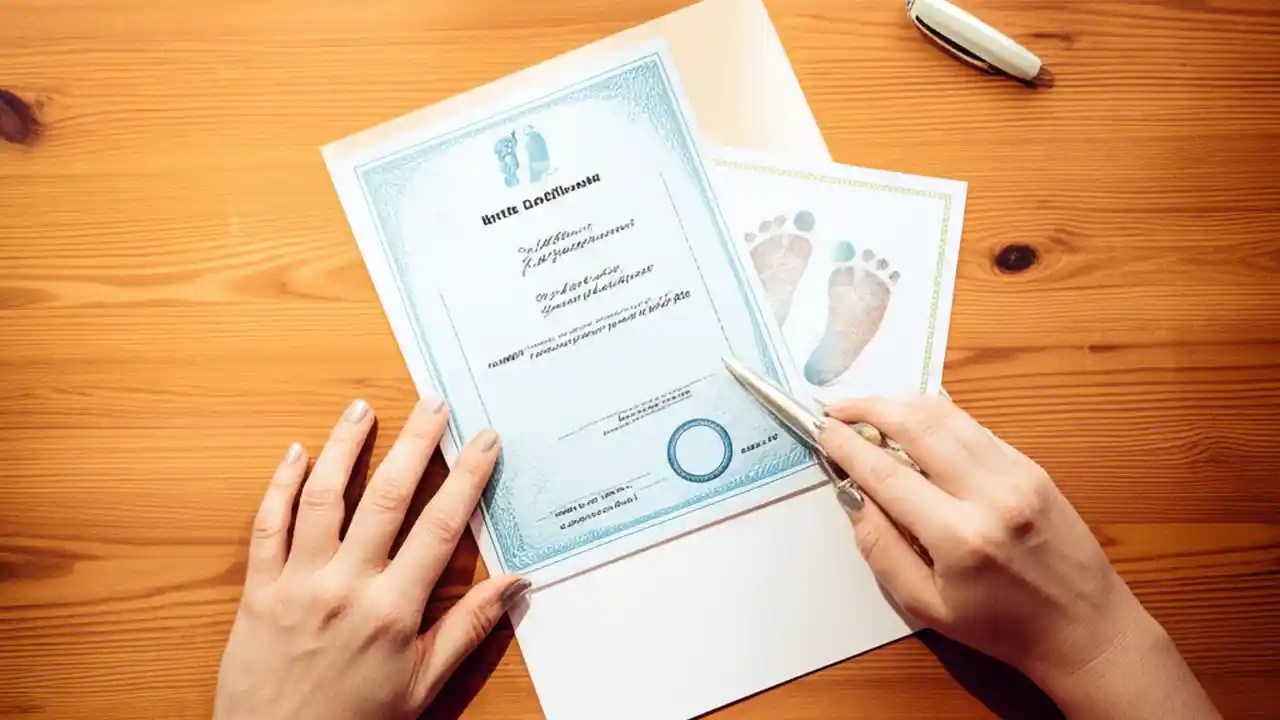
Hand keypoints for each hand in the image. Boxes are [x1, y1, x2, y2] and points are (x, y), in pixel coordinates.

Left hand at [214, 398, 527, 719]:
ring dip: (346, 446)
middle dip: (415, 443)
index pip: (439, 527)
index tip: (484, 440)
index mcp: (393, 610)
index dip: (467, 478)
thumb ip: (467, 629)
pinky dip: (281, 484)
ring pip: (323, 497)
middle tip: (433, 402)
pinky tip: (297, 452)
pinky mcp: (257, 590)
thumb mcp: (421, 686)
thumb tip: (516, 584)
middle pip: (386, 497)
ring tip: (363, 408)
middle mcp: (346, 586)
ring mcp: (297, 584)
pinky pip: (267, 525)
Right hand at [820, 395, 1216, 718]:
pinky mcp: (1032, 466)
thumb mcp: (925, 604)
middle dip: (869, 408)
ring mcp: (1017, 473)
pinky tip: (914, 420)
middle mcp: (990, 494)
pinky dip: (938, 415)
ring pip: (948, 415)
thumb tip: (851, 494)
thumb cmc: (999, 627)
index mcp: (959, 538)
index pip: (887, 473)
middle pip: (917, 425)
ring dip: (902, 403)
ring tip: (869, 408)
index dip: (847, 445)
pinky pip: (974, 426)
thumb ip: (880, 547)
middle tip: (837, 407)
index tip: (821, 430)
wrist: (1083, 627)